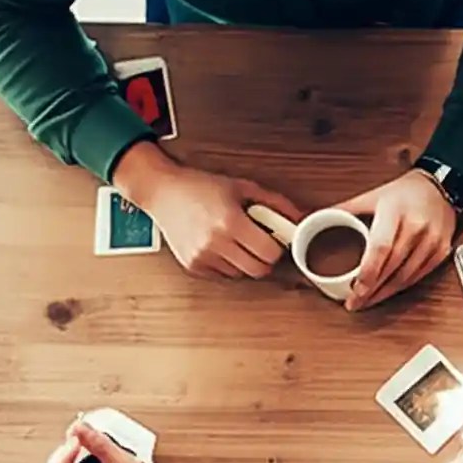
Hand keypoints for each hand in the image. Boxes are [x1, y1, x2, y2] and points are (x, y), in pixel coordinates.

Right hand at [113, 142, 302, 279]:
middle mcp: (214, 242)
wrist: (162, 191)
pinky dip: (227, 264)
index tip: (274, 239)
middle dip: (264, 258)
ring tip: (234, 239)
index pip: (270, 253)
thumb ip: (275, 203)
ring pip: (241, 274)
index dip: (277, 247)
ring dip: (244, 261)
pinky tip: (219, 244)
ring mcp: (202, 257)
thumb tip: (300, 217)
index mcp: (230, 221)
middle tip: (259, 243)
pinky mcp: (193, 266)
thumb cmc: (200, 186)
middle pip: (259, 270)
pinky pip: (223, 275)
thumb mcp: (242, 187)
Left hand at [336, 170, 457, 310]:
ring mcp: (431, 240)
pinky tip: (388, 292)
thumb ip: (347, 209)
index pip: (381, 247)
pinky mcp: (441, 250)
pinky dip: (401, 287)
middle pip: (392, 266)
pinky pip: (419, 276)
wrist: (441, 187)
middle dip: (371, 289)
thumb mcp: (374, 195)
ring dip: (385, 293)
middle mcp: (416, 225)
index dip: (368, 272)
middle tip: (354, 302)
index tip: (355, 289)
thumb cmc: (406, 192)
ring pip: (406, 276)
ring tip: (367, 301)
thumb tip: (318, 218)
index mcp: (394, 211)